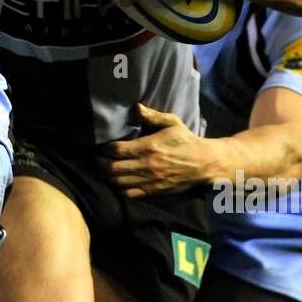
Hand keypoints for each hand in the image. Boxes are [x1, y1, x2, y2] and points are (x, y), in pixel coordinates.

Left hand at [105, 103, 223, 196]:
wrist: (204, 164)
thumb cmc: (186, 141)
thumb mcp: (172, 122)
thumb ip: (152, 116)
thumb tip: (135, 107)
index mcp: (149, 147)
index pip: (117, 150)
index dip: (104, 149)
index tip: (100, 147)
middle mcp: (147, 165)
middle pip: (112, 168)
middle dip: (100, 164)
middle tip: (96, 160)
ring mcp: (149, 180)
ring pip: (118, 182)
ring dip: (107, 177)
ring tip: (103, 171)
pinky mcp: (153, 191)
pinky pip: (129, 194)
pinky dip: (119, 189)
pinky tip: (117, 182)